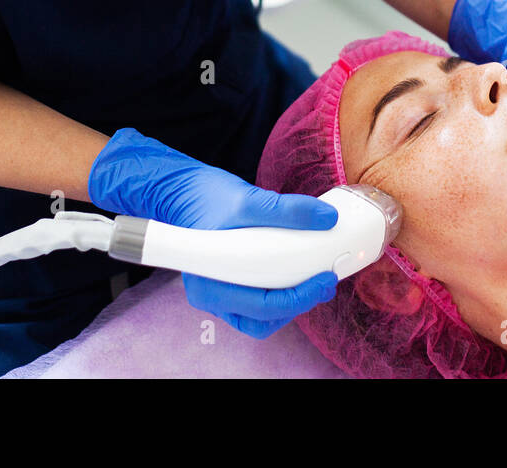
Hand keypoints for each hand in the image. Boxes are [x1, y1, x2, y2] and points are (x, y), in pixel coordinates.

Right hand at [88, 128, 339, 336]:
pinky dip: (282, 288)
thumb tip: (327, 218)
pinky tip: (299, 270)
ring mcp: (221, 290)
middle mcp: (213, 295)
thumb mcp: (247, 198)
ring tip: (315, 274)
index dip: (299, 298)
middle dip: (300, 300)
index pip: (261, 307)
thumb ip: (286, 209)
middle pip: (265, 315)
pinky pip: (259, 296)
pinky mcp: (230, 280)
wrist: (178, 190)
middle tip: (327, 277)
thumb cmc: (204, 197)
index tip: (325, 277)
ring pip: (263, 312)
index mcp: (211, 284)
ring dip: (292, 298)